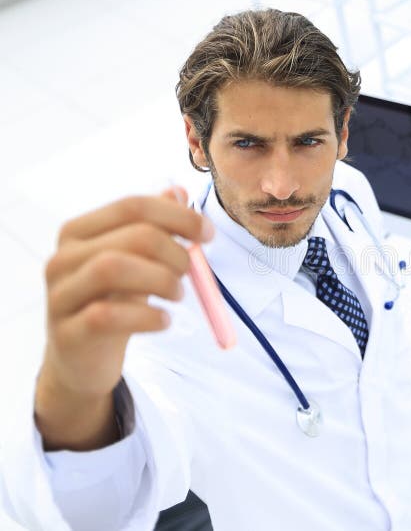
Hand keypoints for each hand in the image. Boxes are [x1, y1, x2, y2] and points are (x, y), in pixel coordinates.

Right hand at [35, 187, 213, 450]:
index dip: (178, 216)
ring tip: (177, 295)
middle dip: (175, 251)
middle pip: (132, 235)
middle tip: (190, 272)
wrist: (82, 361)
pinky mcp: (67, 333)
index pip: (133, 206)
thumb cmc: (113, 302)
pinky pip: (107, 316)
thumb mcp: (135, 262)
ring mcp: (60, 295)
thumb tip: (178, 191)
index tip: (208, 235)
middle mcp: (63, 257)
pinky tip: (163, 322)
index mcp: (80, 231)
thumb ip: (153, 227)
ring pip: (113, 268)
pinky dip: (146, 316)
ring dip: (161, 280)